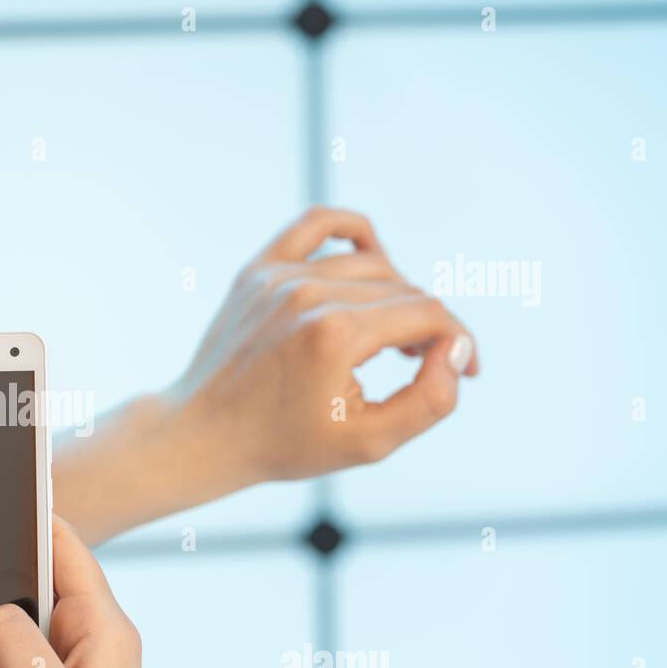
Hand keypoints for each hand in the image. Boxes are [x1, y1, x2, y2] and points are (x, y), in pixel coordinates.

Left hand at [164, 205, 478, 495]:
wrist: (204, 435)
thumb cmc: (284, 444)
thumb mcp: (368, 442)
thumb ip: (430, 399)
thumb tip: (458, 350)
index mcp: (336, 334)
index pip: (429, 315)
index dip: (458, 343)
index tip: (463, 371)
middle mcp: (307, 294)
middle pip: (404, 290)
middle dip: (428, 327)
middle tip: (422, 364)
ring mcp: (278, 276)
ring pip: (371, 264)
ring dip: (398, 295)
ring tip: (395, 337)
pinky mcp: (257, 269)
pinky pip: (317, 223)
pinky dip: (354, 232)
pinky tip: (373, 256)